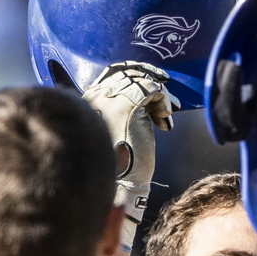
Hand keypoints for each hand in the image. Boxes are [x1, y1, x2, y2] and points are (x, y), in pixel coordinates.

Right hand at [80, 62, 179, 245]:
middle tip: (164, 90)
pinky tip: (165, 122)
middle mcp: (97, 96)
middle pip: (126, 72)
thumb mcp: (111, 133)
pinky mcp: (129, 106)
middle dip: (149, 79)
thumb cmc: (116, 165)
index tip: (150, 82)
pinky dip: (164, 102)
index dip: (132, 74)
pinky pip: (152, 90)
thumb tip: (135, 101)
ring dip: (159, 94)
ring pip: (141, 80)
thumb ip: (114, 113)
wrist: (119, 183)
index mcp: (88, 102)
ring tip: (168, 109)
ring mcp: (112, 100)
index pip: (110, 74)